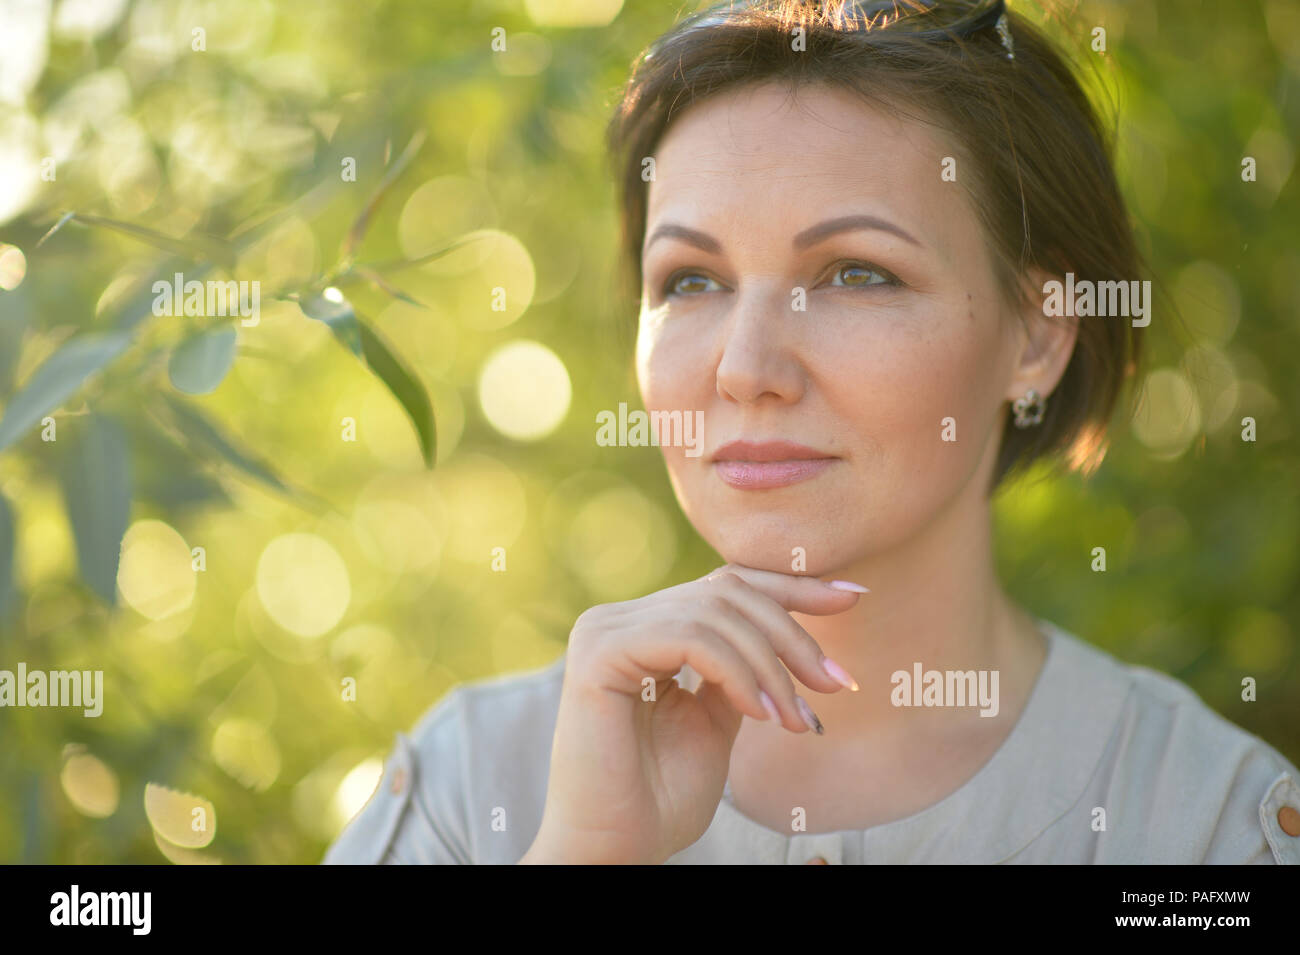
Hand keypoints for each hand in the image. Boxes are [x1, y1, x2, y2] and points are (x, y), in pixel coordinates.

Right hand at [521, 563, 863, 863]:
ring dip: (771, 667)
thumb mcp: (718, 720)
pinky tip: (759, 715)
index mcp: (644, 628)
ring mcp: (603, 630)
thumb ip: (741, 671)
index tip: (853, 598)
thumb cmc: (662, 797)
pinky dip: (737, 673)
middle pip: (727, 590)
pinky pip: (690, 638)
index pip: (725, 584)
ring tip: (795, 720)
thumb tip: (796, 636)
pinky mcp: (599, 652)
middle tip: (836, 684)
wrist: (617, 849)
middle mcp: (619, 619)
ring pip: (715, 611)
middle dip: (793, 635)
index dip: (791, 587)